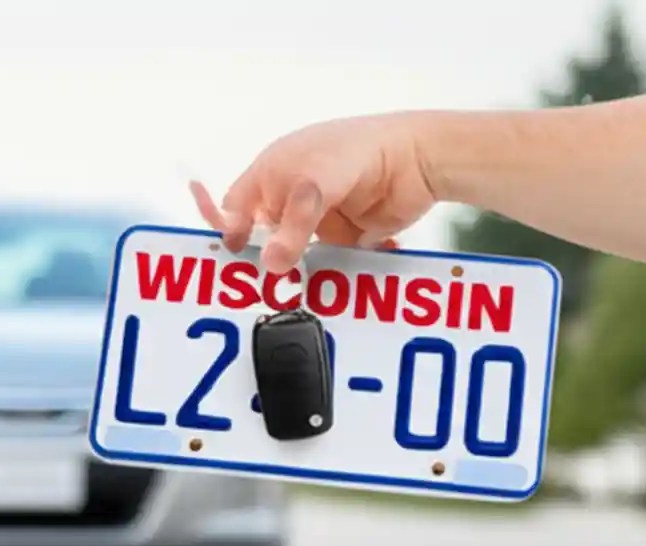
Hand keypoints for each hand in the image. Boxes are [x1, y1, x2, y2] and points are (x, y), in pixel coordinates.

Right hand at [190, 113, 437, 272]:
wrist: (416, 157)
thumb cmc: (354, 152)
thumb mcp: (312, 186)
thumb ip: (291, 228)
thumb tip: (270, 265)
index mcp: (272, 173)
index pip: (236, 207)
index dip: (229, 231)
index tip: (232, 257)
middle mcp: (292, 196)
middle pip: (264, 236)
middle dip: (263, 259)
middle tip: (261, 284)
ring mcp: (319, 218)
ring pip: (296, 255)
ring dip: (298, 272)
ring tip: (295, 292)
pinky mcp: (346, 237)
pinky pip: (330, 264)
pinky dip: (334, 275)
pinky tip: (337, 285)